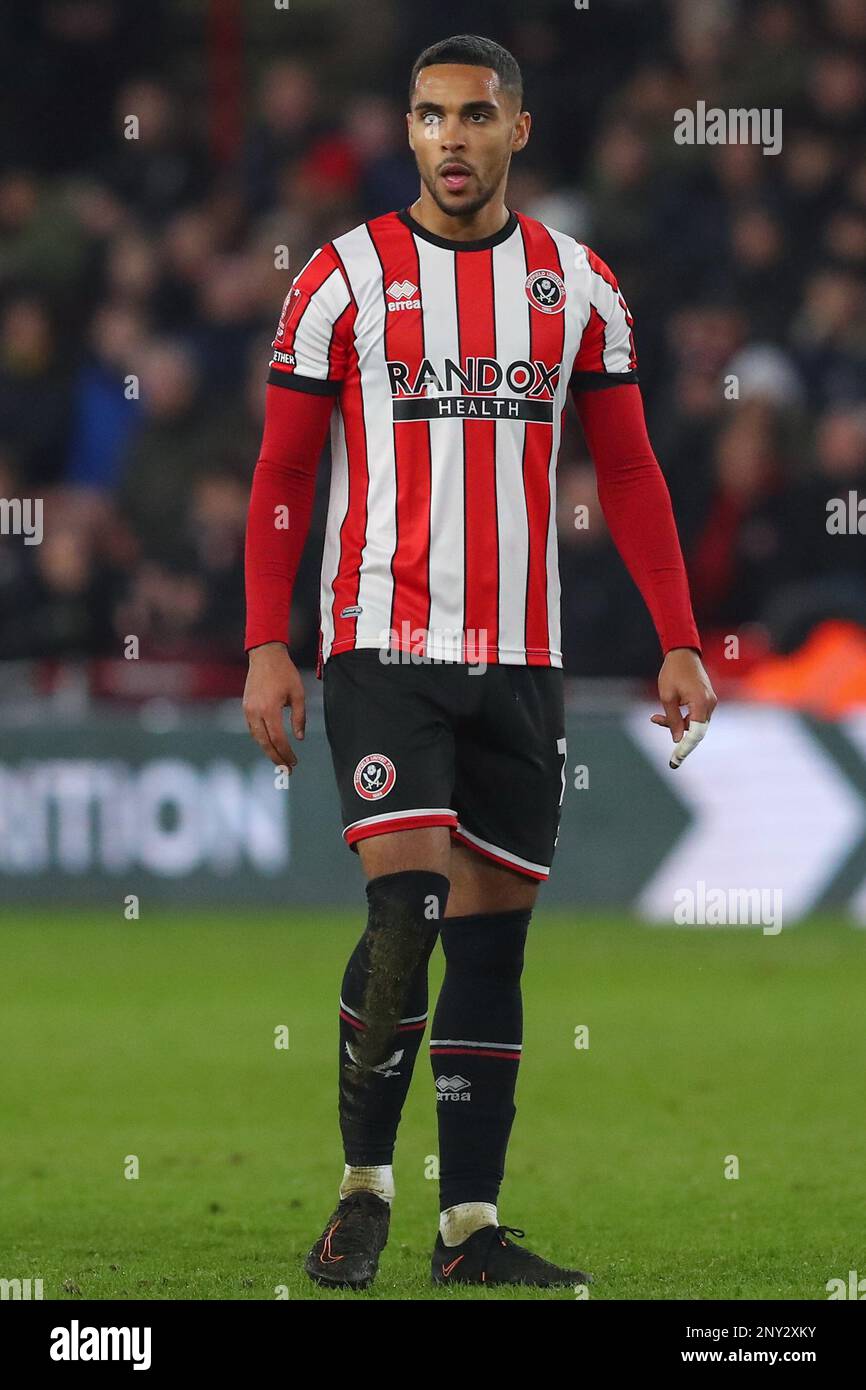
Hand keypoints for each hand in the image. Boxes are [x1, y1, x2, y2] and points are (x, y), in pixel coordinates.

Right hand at [243, 642, 304, 770]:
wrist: (265, 656)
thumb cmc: (285, 673)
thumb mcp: (298, 694)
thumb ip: (299, 718)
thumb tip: (299, 738)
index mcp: (270, 709)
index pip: (278, 739)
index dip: (286, 753)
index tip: (295, 762)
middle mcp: (255, 712)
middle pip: (265, 743)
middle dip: (276, 757)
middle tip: (287, 768)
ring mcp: (248, 710)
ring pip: (257, 738)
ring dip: (268, 750)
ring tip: (280, 759)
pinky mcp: (245, 707)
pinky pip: (252, 729)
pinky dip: (261, 739)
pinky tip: (271, 743)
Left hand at [651, 648, 716, 768]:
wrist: (683, 653)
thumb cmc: (673, 672)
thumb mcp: (667, 697)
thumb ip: (673, 719)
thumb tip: (677, 740)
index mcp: (701, 703)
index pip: (696, 733)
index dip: (686, 748)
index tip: (676, 760)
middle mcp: (709, 704)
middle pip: (695, 730)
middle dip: (677, 733)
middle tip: (661, 734)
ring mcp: (710, 701)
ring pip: (694, 723)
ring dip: (677, 724)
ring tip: (655, 716)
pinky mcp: (707, 699)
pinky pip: (695, 715)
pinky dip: (682, 717)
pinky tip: (664, 713)